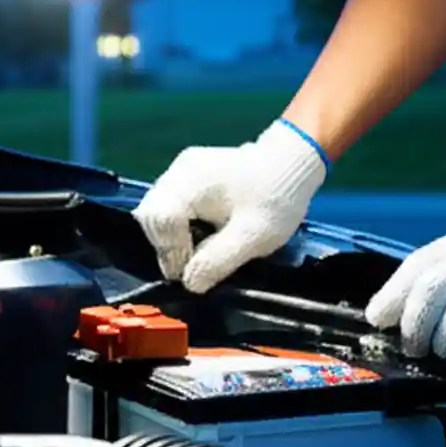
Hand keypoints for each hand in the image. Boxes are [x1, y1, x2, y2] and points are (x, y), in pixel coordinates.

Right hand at [133, 121, 327, 292]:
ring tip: (200, 251)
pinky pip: (169, 205)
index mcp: (190, 182)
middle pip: (151, 216)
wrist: (293, 162)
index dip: (171, 252)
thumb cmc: (276, 198)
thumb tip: (189, 284)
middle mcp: (177, 172)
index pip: (159, 221)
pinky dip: (179, 227)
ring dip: (173, 238)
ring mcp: (179, 170)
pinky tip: (201, 235)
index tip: (195, 271)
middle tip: (195, 265)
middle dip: (169, 247)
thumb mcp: (253, 237)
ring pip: (157, 212)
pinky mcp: (187, 175)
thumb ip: (217, 261)